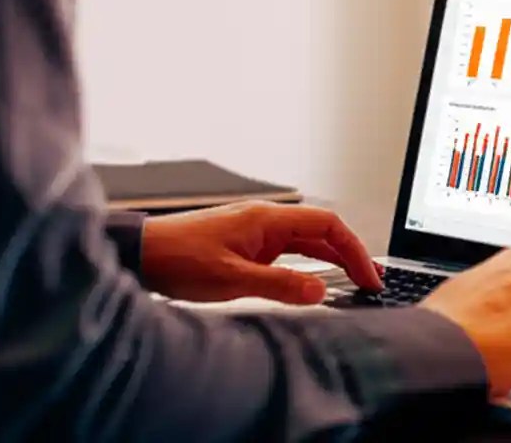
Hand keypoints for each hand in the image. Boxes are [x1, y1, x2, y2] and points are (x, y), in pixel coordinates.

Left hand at [140, 201, 382, 303]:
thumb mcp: (231, 278)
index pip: (328, 226)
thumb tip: (319, 291)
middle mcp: (266, 221)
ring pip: (305, 242)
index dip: (354, 250)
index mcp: (268, 219)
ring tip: (352, 281)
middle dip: (350, 256)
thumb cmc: (177, 258)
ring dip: (331, 259)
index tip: (368, 276)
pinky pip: (287, 251)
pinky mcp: (244, 245)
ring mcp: (255, 232)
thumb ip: (278, 285)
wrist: (140, 254)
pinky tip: (311, 281)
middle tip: (369, 283)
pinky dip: (307, 265)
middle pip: (321, 233)